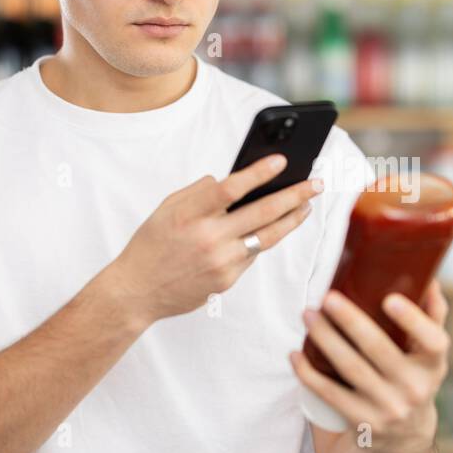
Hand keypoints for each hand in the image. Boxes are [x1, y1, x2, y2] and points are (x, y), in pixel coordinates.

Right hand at [108, 154, 322, 326]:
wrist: (137, 291)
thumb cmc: (152, 243)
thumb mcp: (166, 208)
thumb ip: (199, 192)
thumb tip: (230, 180)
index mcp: (189, 214)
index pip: (231, 188)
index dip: (258, 173)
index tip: (281, 161)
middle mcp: (208, 237)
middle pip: (261, 212)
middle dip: (294, 195)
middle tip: (315, 184)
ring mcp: (220, 261)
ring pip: (267, 237)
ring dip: (292, 219)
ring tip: (307, 205)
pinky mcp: (227, 280)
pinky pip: (253, 255)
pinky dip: (264, 239)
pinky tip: (277, 227)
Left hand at [291, 279, 449, 452]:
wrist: (404, 441)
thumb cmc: (413, 379)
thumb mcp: (429, 356)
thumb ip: (432, 316)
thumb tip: (428, 276)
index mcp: (434, 365)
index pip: (433, 341)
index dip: (413, 320)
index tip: (389, 299)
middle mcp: (415, 388)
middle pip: (379, 350)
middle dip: (350, 321)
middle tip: (328, 297)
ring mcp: (389, 408)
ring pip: (351, 369)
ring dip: (325, 339)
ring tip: (308, 315)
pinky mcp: (363, 422)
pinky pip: (331, 394)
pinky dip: (309, 374)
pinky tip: (295, 354)